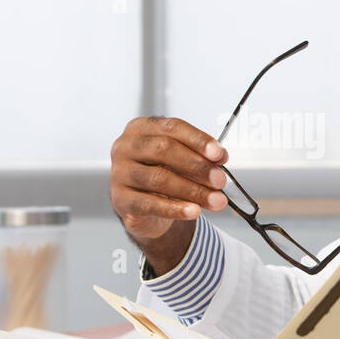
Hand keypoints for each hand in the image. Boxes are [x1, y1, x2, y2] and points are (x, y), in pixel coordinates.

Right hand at [110, 117, 228, 264]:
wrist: (145, 207)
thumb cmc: (161, 174)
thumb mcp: (181, 160)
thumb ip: (199, 156)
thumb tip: (220, 157)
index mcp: (140, 128)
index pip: (171, 127)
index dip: (198, 140)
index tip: (218, 153)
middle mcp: (125, 147)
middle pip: (163, 150)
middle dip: (197, 166)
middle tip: (219, 179)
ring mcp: (120, 173)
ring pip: (159, 178)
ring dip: (193, 190)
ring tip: (214, 200)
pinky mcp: (120, 200)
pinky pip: (150, 204)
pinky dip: (175, 208)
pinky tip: (193, 211)